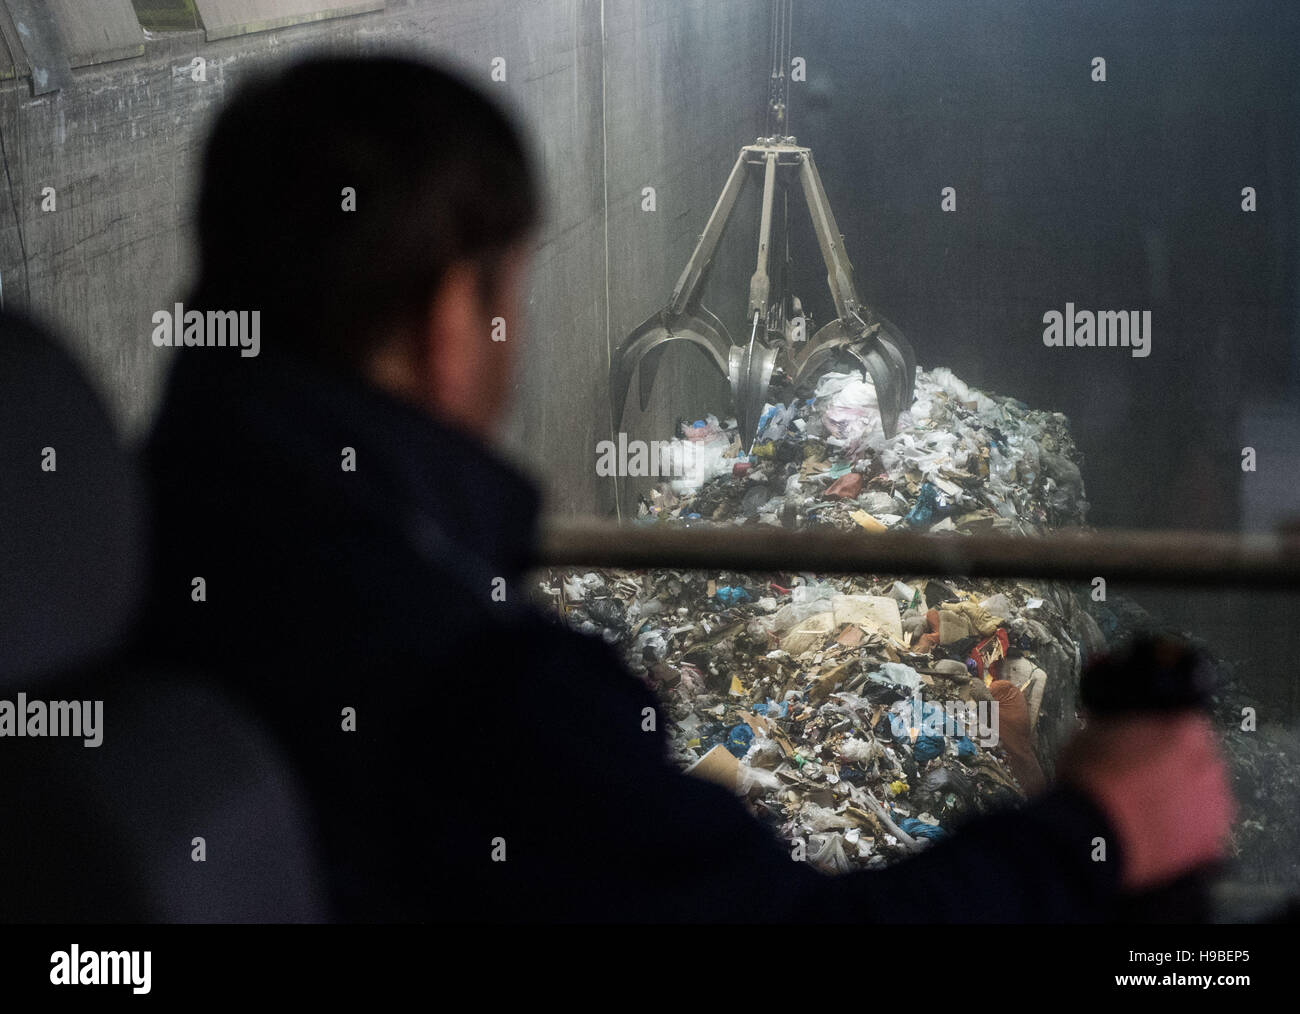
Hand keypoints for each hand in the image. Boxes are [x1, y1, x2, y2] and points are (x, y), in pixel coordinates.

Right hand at [1058, 712, 1232, 889]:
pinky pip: (1203, 831)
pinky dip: (1188, 832)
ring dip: (1189, 799)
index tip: (1149, 743)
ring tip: (1157, 811)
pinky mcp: (1211, 843)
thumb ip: (1127, 727)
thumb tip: (1132, 728)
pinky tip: (1162, 836)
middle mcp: (1210, 767)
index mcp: (1184, 735)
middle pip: (1202, 760)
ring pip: (1207, 797)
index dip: (1167, 733)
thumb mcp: (1096, 734)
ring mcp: (1215, 808)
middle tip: (1151, 777)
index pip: (1189, 723)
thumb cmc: (1090, 779)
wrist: (1094, 837)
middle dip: (1183, 766)